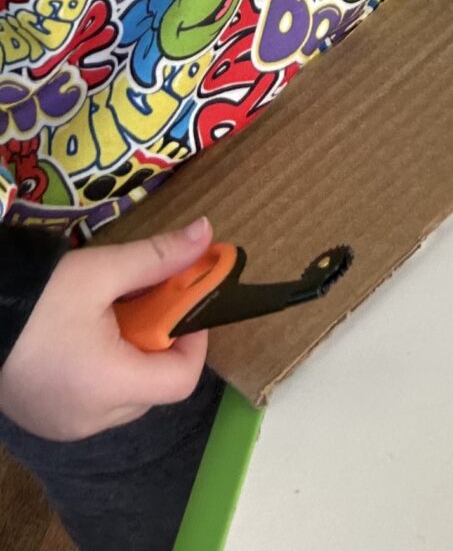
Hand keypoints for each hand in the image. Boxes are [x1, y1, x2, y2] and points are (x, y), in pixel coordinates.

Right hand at [0, 224, 211, 441]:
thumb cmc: (36, 299)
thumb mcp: (101, 270)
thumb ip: (158, 257)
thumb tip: (208, 233)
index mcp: (109, 387)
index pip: (182, 380)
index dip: (194, 339)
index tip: (182, 304)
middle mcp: (91, 420)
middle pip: (155, 388)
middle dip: (160, 341)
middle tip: (144, 301)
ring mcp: (65, 427)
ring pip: (126, 397)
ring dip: (132, 356)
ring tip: (110, 315)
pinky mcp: (46, 422)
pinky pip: (95, 403)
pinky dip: (104, 372)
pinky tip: (83, 337)